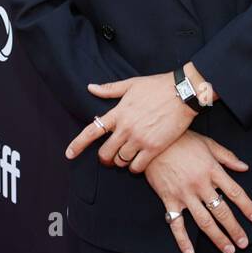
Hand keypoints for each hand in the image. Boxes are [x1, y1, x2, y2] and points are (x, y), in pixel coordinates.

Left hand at [65, 72, 196, 172]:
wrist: (183, 92)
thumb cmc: (157, 86)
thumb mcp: (132, 84)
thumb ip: (110, 89)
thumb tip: (91, 87)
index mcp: (118, 113)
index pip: (92, 131)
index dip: (78, 144)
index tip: (69, 154)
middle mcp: (126, 128)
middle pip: (105, 153)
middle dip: (105, 158)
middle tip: (110, 157)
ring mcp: (139, 139)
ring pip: (120, 162)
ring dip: (121, 162)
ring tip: (127, 157)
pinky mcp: (154, 148)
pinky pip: (137, 167)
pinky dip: (135, 168)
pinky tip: (139, 162)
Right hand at [144, 130, 251, 252]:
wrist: (154, 140)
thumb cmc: (182, 140)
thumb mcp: (208, 143)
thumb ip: (227, 157)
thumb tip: (244, 167)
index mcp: (212, 170)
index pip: (234, 192)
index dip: (246, 206)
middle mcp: (200, 184)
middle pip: (221, 211)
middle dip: (234, 228)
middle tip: (243, 242)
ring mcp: (184, 194)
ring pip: (204, 221)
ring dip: (217, 237)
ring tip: (228, 249)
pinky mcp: (169, 199)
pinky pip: (176, 223)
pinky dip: (183, 240)